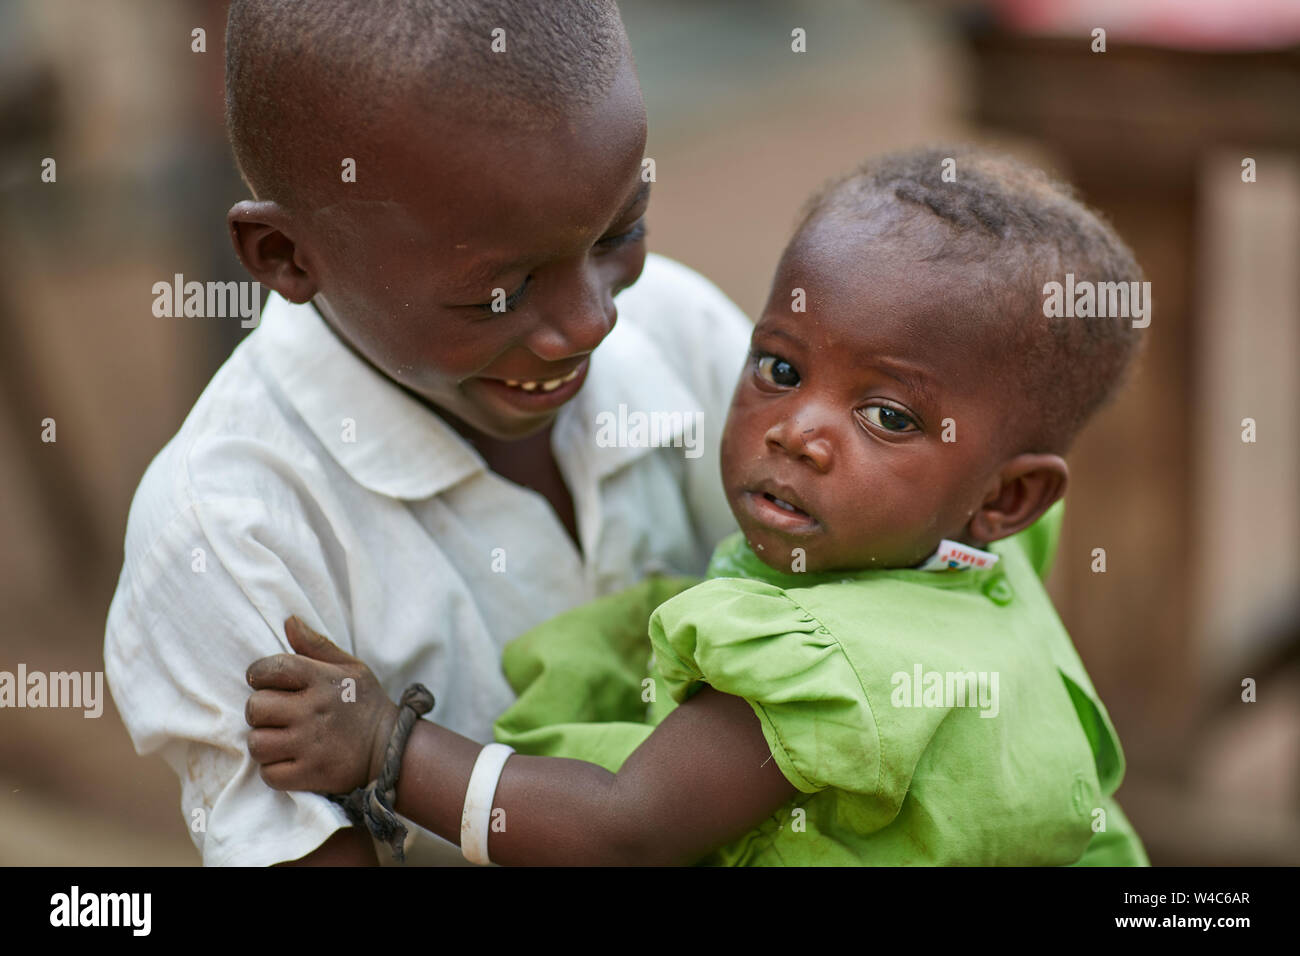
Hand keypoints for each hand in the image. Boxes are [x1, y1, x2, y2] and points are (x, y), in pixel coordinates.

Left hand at [245, 616, 398, 793]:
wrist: (392, 749)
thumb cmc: (364, 704)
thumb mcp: (350, 667)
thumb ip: (316, 645)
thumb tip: (288, 620)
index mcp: (321, 679)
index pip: (270, 668)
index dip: (258, 674)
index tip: (266, 683)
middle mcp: (313, 711)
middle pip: (256, 708)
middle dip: (260, 711)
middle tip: (276, 715)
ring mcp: (311, 745)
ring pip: (257, 743)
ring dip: (264, 743)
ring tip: (281, 739)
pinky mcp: (311, 774)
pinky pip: (269, 774)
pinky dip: (274, 770)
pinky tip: (289, 760)